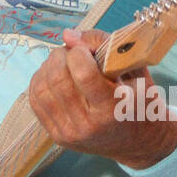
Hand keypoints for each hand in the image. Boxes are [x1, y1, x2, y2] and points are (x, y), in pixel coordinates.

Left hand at [27, 28, 176, 167]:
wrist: (138, 141)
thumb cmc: (140, 100)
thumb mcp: (134, 69)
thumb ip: (103, 45)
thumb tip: (68, 35)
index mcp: (113, 110)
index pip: (83, 74)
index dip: (79, 52)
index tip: (85, 49)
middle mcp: (88, 126)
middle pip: (58, 79)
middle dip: (61, 56)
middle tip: (73, 53)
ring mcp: (69, 133)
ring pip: (42, 88)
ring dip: (49, 67)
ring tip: (65, 63)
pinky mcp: (57, 136)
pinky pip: (36, 100)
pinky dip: (41, 81)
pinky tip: (55, 76)